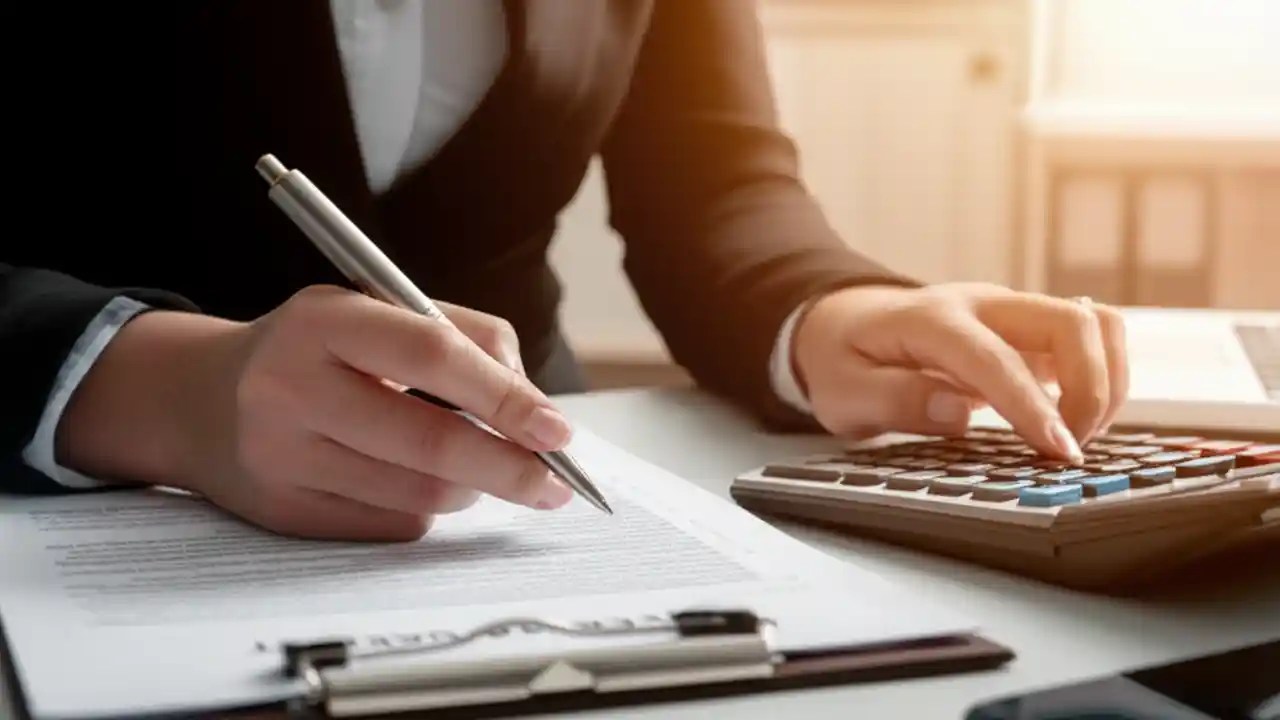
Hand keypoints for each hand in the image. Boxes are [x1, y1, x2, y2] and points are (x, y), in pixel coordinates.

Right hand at [56, 285, 574, 539]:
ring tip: (481, 470)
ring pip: (418, 495)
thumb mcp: (377, 310)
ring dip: (471, 488)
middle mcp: (292, 386)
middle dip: (510, 468)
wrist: (201, 400)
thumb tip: (532, 403)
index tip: (557, 430)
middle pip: (430, 443)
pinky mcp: (284, 512)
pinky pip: (391, 526)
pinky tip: (416, 484)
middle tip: (556, 482)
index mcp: (323, 319)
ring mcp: (281, 455)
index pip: (433, 354)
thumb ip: (464, 335)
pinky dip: (426, 510)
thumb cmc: (316, 350)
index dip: (505, 396)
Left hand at [792, 282, 1128, 461]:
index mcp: (932, 320)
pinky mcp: (1031, 328)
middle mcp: (983, 304)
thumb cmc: (845, 362)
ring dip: (1107, 380)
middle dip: (1091, 388)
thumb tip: (957, 412)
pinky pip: (1092, 337)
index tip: (1059, 451)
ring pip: (1096, 322)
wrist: (846, 324)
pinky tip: (1080, 418)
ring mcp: (1013, 311)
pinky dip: (1104, 376)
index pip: (996, 359)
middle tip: (1069, 449)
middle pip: (1071, 321)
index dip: (1034, 406)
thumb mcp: (843, 392)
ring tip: (1080, 435)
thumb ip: (894, 400)